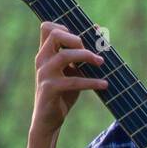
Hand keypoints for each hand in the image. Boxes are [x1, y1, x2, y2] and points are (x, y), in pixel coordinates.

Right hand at [31, 21, 107, 135]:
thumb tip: (98, 30)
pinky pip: (73, 81)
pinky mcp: (50, 89)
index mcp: (45, 53)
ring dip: (87, 57)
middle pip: (55, 35)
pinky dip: (91, 82)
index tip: (82, 39)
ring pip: (65, 56)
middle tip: (91, 52)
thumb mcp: (72, 71)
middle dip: (77, 39)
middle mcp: (42, 60)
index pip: (47, 27)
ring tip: (101, 63)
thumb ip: (80, 54)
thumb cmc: (63, 93)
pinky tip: (104, 84)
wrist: (48, 120)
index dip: (65, 27)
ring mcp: (44, 74)